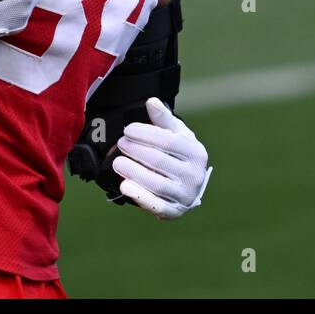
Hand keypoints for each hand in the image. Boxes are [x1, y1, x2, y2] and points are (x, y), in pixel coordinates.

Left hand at [111, 97, 211, 219]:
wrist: (186, 184)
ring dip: (133, 172)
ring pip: (157, 184)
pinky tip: (124, 186)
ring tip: (117, 162)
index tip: (127, 129)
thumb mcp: (175, 134)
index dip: (146, 134)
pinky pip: (156, 206)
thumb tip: (151, 101)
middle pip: (160, 161)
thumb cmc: (177, 154)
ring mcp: (186, 196)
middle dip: (136, 151)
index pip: (168, 141)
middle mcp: (195, 176)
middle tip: (120, 143)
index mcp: (197, 153)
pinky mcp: (174, 212)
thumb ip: (163, 118)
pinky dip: (140, 197)